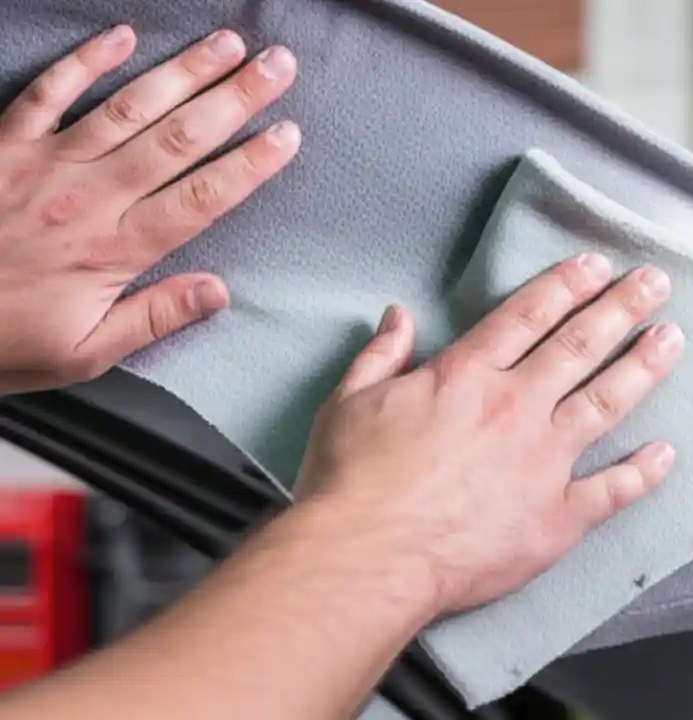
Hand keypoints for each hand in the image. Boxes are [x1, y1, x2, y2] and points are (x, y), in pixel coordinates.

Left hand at [0, 26, 299, 394]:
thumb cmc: (3, 340)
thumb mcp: (83, 354)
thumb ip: (153, 319)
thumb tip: (219, 292)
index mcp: (114, 250)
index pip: (201, 198)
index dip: (250, 164)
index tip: (287, 134)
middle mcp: (88, 198)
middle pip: (177, 140)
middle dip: (234, 99)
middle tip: (277, 66)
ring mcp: (46, 164)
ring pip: (128, 107)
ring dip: (182, 71)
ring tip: (226, 43)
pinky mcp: (5, 144)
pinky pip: (49, 92)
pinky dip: (86, 60)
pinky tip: (123, 35)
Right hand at [296, 253, 685, 616]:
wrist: (367, 559)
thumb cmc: (351, 484)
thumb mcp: (348, 402)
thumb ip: (380, 354)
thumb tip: (397, 315)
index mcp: (467, 376)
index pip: (528, 316)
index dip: (567, 285)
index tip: (599, 265)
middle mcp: (514, 408)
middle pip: (579, 345)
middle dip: (622, 308)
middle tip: (655, 283)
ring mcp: (542, 461)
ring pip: (606, 402)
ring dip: (643, 367)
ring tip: (672, 340)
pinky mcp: (555, 516)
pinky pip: (612, 490)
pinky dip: (643, 472)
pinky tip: (666, 453)